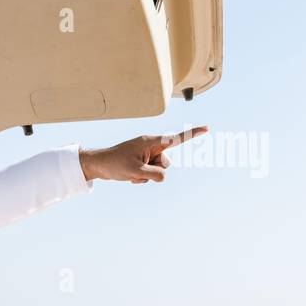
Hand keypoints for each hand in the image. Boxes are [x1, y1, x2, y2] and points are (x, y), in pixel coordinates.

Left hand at [79, 126, 207, 183]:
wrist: (98, 165)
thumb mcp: (135, 171)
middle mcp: (151, 146)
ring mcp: (147, 154)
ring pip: (159, 170)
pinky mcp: (142, 162)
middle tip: (136, 168)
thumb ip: (154, 174)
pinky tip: (130, 176)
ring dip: (146, 176)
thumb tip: (164, 177)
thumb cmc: (115, 164)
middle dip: (154, 170)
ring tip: (131, 172)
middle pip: (166, 163)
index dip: (193, 134)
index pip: (176, 139)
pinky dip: (142, 178)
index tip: (207, 128)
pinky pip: (150, 174)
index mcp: (151, 142)